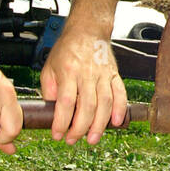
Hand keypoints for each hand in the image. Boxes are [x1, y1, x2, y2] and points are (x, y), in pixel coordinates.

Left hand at [40, 29, 126, 144]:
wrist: (87, 30)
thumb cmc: (66, 50)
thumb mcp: (49, 67)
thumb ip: (49, 90)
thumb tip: (52, 113)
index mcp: (68, 71)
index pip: (66, 102)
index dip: (61, 121)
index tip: (57, 134)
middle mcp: (87, 74)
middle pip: (87, 106)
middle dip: (80, 128)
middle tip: (72, 140)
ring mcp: (103, 74)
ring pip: (104, 103)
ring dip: (99, 125)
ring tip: (92, 139)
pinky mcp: (114, 75)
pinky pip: (120, 94)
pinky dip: (119, 109)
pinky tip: (116, 123)